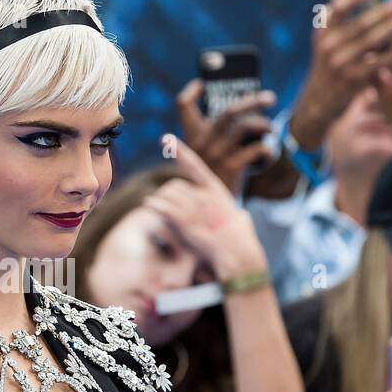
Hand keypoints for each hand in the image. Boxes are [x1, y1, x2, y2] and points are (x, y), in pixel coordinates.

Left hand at [146, 135, 267, 279]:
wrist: (237, 252)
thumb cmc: (240, 242)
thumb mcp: (242, 224)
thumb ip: (240, 217)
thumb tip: (242, 216)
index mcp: (215, 190)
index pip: (195, 166)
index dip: (180, 151)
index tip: (167, 139)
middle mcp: (204, 194)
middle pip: (174, 185)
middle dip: (166, 195)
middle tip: (164, 207)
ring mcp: (195, 207)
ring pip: (168, 195)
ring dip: (160, 201)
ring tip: (157, 211)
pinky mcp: (186, 221)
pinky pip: (166, 208)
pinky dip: (156, 205)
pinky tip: (148, 204)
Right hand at [174, 81, 275, 191]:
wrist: (207, 211)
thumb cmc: (210, 179)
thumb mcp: (204, 157)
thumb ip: (216, 138)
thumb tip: (246, 116)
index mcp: (192, 136)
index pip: (183, 105)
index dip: (191, 91)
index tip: (202, 85)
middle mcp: (203, 142)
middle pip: (229, 111)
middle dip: (253, 100)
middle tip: (270, 98)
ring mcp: (217, 154)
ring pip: (246, 127)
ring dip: (264, 125)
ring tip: (271, 130)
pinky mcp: (231, 167)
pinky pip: (256, 149)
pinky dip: (266, 150)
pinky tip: (268, 154)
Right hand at [287, 0, 391, 150]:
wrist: (318, 101)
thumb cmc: (329, 66)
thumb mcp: (326, 44)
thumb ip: (342, 25)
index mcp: (323, 33)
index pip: (338, 7)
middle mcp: (329, 46)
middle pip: (362, 22)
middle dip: (386, 10)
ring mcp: (341, 63)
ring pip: (373, 40)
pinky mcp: (353, 79)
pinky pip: (379, 61)